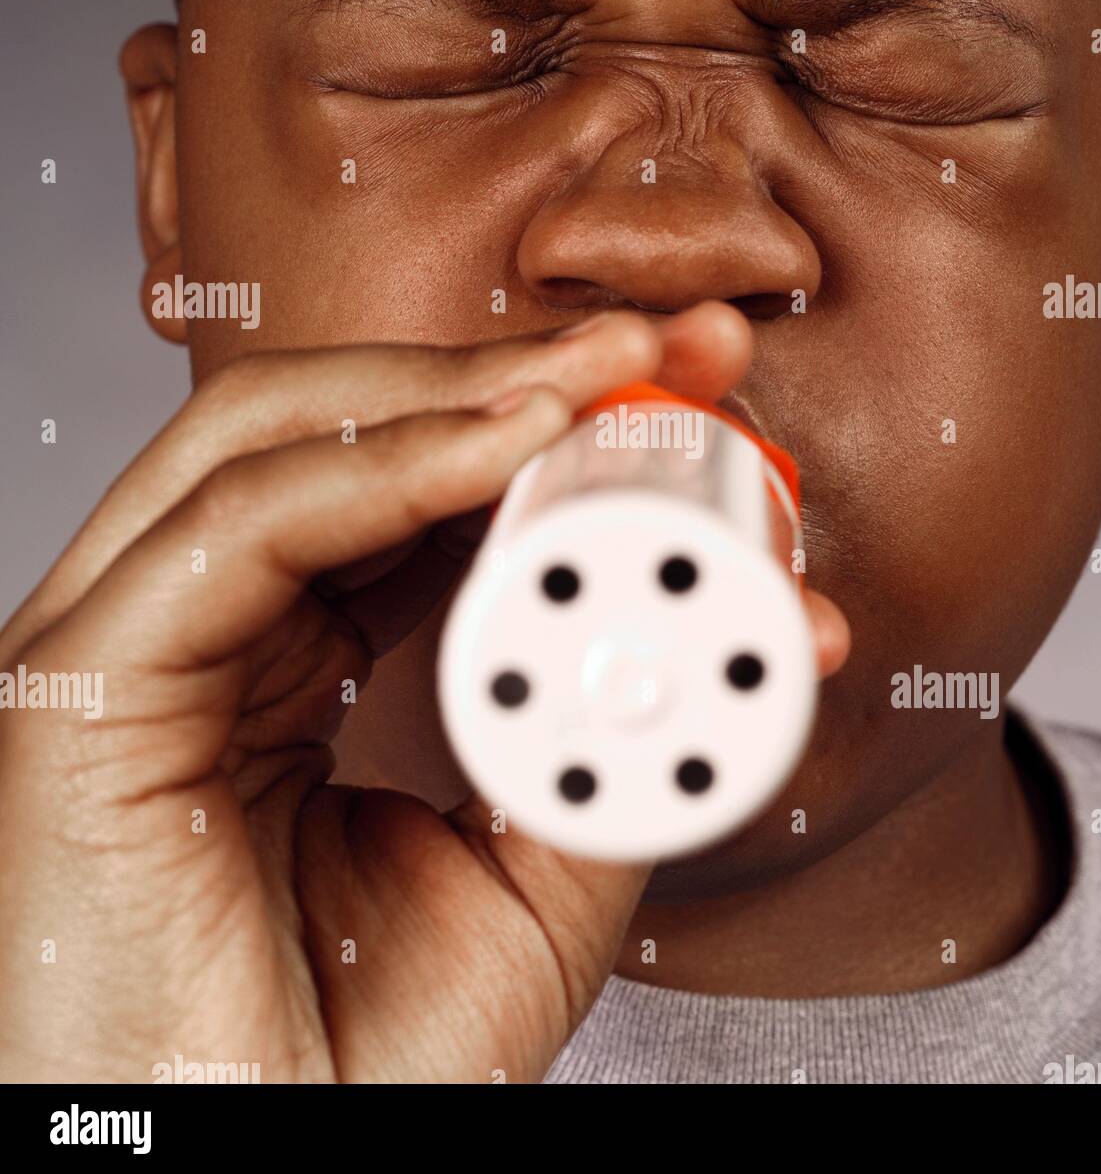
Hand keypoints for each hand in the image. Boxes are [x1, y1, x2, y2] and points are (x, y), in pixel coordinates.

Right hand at [0, 303, 846, 1081]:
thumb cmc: (366, 1058)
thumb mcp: (535, 867)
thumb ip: (599, 726)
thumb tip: (708, 613)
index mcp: (284, 663)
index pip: (413, 492)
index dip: (552, 426)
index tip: (693, 395)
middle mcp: (204, 633)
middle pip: (344, 434)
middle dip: (515, 373)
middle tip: (669, 349)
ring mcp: (133, 646)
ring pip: (278, 440)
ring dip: (462, 388)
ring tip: (610, 377)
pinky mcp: (83, 688)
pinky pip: (242, 526)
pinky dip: (387, 464)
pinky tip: (517, 443)